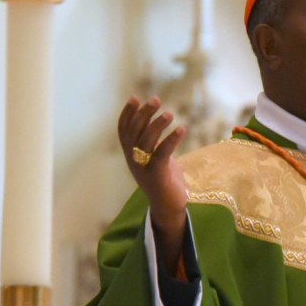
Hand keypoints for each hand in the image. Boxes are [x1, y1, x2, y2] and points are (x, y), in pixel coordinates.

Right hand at [118, 96, 187, 274]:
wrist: (169, 208)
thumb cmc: (165, 181)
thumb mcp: (157, 158)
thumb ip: (154, 142)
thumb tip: (158, 121)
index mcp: (131, 155)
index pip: (123, 131)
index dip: (127, 114)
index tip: (134, 98)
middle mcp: (133, 161)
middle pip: (134, 133)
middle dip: (143, 114)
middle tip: (155, 99)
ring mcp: (144, 169)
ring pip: (145, 142)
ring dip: (157, 125)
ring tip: (169, 113)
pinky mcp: (157, 176)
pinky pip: (162, 154)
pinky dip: (171, 140)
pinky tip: (182, 129)